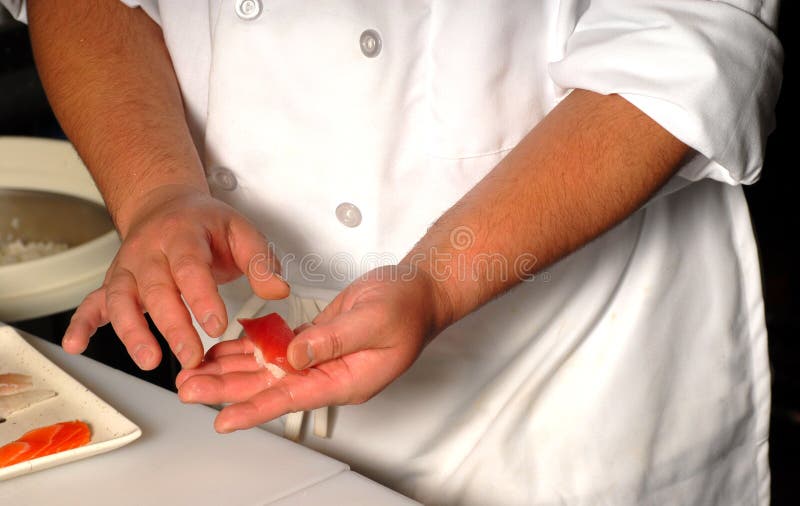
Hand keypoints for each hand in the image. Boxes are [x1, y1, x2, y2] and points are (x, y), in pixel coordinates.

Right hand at [62, 184, 288, 369]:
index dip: (202, 297)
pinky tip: (75, 344)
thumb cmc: (206, 225)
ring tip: (149, 359)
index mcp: (183, 235)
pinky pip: (93, 302)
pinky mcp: (114, 283)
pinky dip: (82, 323)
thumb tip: (279, 291)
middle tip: (191, 355)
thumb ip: (261, 261)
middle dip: (172, 325)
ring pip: (121, 300)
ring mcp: (128, 268)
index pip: (191, 267)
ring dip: (131, 332)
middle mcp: (149, 252)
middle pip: (156, 290)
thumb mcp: (241, 230)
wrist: (167, 207)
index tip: (217, 324)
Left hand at [175, 264, 452, 432]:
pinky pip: (274, 350)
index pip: (291, 397)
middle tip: (189, 389)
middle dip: (227, 388)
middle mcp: (327, 374)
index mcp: (345, 379)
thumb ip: (332, 339)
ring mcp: (319, 359)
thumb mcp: (373, 321)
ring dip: (230, 370)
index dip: (255, 409)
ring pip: (267, 370)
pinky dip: (248, 350)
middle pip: (269, 387)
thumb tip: (293, 354)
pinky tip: (224, 351)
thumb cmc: (407, 307)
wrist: (418, 290)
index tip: (224, 419)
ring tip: (195, 373)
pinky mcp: (314, 341)